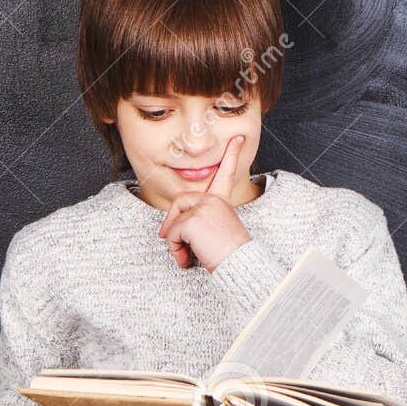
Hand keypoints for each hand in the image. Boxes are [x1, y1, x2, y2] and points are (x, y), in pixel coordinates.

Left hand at [156, 134, 251, 269]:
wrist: (238, 267)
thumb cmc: (229, 257)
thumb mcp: (216, 234)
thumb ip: (200, 224)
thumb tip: (171, 231)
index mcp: (222, 202)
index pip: (227, 174)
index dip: (232, 155)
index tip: (238, 138)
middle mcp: (214, 200)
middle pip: (179, 202)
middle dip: (169, 223)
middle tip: (168, 240)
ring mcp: (203, 207)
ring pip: (173, 222)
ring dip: (174, 244)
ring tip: (187, 257)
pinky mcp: (193, 219)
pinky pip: (171, 233)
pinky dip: (174, 249)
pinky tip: (188, 259)